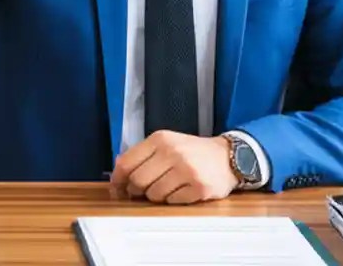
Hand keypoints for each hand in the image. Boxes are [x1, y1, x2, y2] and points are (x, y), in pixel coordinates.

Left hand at [109, 131, 238, 204]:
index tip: (116, 187)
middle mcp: (173, 152)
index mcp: (160, 139)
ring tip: (167, 187)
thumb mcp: (166, 143)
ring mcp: (187, 170)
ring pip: (154, 195)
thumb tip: (117, 170)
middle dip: (136, 190)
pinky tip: (181, 191)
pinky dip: (173, 200)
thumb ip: (142, 154)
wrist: (226, 157)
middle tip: (143, 190)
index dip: (117, 179)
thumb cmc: (192, 152)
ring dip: (156, 196)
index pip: (126, 163)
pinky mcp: (199, 187)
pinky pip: (172, 202)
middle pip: (137, 181)